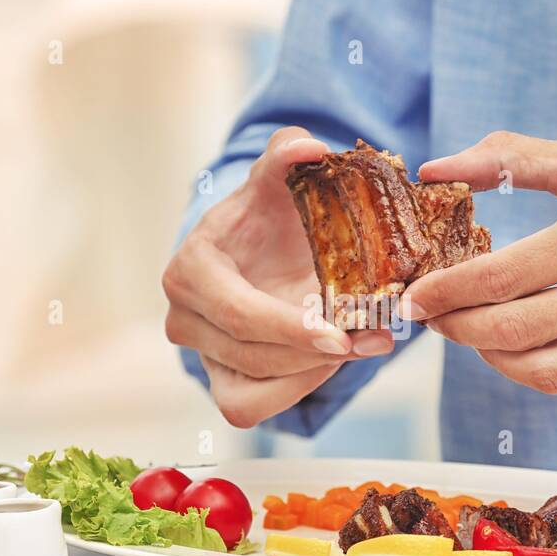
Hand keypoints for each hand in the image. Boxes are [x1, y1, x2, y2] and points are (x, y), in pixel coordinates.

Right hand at [163, 127, 392, 426]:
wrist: (264, 248)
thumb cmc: (272, 213)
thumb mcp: (281, 176)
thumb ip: (290, 152)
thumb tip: (311, 147)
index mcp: (190, 269)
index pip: (238, 313)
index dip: (290, 329)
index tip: (343, 333)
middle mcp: (183, 317)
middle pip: (252, 354)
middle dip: (316, 353)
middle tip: (374, 339)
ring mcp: (199, 354)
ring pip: (254, 387)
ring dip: (313, 373)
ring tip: (362, 345)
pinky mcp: (219, 383)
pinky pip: (251, 408)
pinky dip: (294, 392)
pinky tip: (329, 362)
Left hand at [401, 132, 556, 393]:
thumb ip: (510, 160)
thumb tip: (436, 169)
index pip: (499, 279)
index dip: (444, 293)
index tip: (413, 297)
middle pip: (511, 333)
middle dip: (456, 329)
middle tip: (433, 318)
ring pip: (543, 373)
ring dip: (492, 358)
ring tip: (474, 332)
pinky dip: (542, 365)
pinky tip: (527, 341)